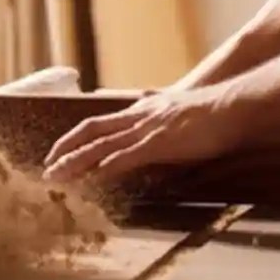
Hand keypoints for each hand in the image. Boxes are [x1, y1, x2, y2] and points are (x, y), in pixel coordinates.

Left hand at [42, 86, 246, 183]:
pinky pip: (124, 158)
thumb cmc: (213, 110)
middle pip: (91, 130)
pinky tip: (92, 181)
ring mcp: (147, 129)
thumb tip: (149, 99)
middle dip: (65, 148)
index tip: (61, 151)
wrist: (232, 105)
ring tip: (57, 177)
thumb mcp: (179, 104)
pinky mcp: (158, 143)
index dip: (77, 137)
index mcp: (143, 109)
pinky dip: (104, 170)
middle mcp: (138, 116)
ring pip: (101, 145)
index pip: (100, 122)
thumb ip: (160, 106)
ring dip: (75, 162)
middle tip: (47, 167)